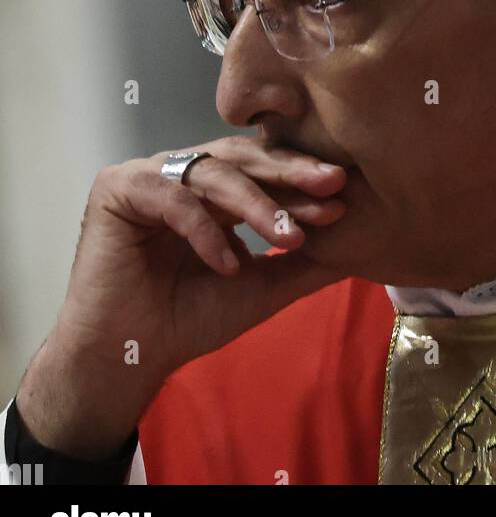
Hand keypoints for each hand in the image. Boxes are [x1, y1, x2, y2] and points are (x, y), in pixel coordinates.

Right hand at [16, 135, 347, 458]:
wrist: (129, 358)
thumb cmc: (188, 321)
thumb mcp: (259, 287)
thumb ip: (301, 263)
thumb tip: (358, 245)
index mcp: (211, 189)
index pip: (263, 171)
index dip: (302, 182)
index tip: (343, 198)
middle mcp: (180, 173)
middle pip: (242, 158)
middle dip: (289, 173)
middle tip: (330, 184)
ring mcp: (148, 175)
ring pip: (214, 173)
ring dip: (258, 204)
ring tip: (292, 235)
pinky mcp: (117, 188)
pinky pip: (173, 198)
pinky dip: (205, 230)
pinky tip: (228, 265)